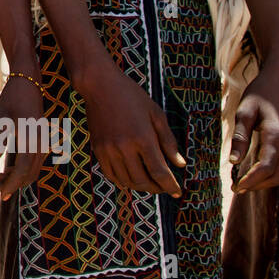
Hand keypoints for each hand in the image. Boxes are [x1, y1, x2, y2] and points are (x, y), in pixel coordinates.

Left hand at [0, 74, 49, 200]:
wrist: (28, 82)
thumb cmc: (11, 99)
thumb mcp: (1, 120)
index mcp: (31, 140)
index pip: (22, 171)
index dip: (11, 184)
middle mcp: (41, 143)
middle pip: (29, 173)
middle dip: (12, 184)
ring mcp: (43, 142)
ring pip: (32, 169)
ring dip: (16, 177)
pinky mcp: (41, 139)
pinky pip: (34, 161)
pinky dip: (21, 168)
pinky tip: (6, 169)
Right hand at [76, 60, 184, 195]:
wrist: (99, 85)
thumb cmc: (131, 96)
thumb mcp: (156, 114)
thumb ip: (168, 141)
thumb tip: (180, 164)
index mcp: (142, 138)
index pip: (159, 172)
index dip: (170, 186)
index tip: (178, 192)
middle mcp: (124, 147)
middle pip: (142, 181)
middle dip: (156, 188)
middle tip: (164, 187)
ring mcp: (108, 150)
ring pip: (126, 181)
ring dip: (140, 186)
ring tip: (149, 183)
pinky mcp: (97, 149)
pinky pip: (111, 174)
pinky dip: (123, 181)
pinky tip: (131, 177)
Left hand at [229, 62, 278, 192]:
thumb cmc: (261, 93)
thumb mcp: (245, 111)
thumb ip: (240, 136)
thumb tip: (233, 161)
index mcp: (277, 136)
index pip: (266, 168)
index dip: (251, 181)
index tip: (236, 187)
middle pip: (276, 176)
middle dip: (257, 185)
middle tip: (236, 188)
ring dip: (264, 182)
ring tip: (243, 182)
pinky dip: (270, 173)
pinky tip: (254, 171)